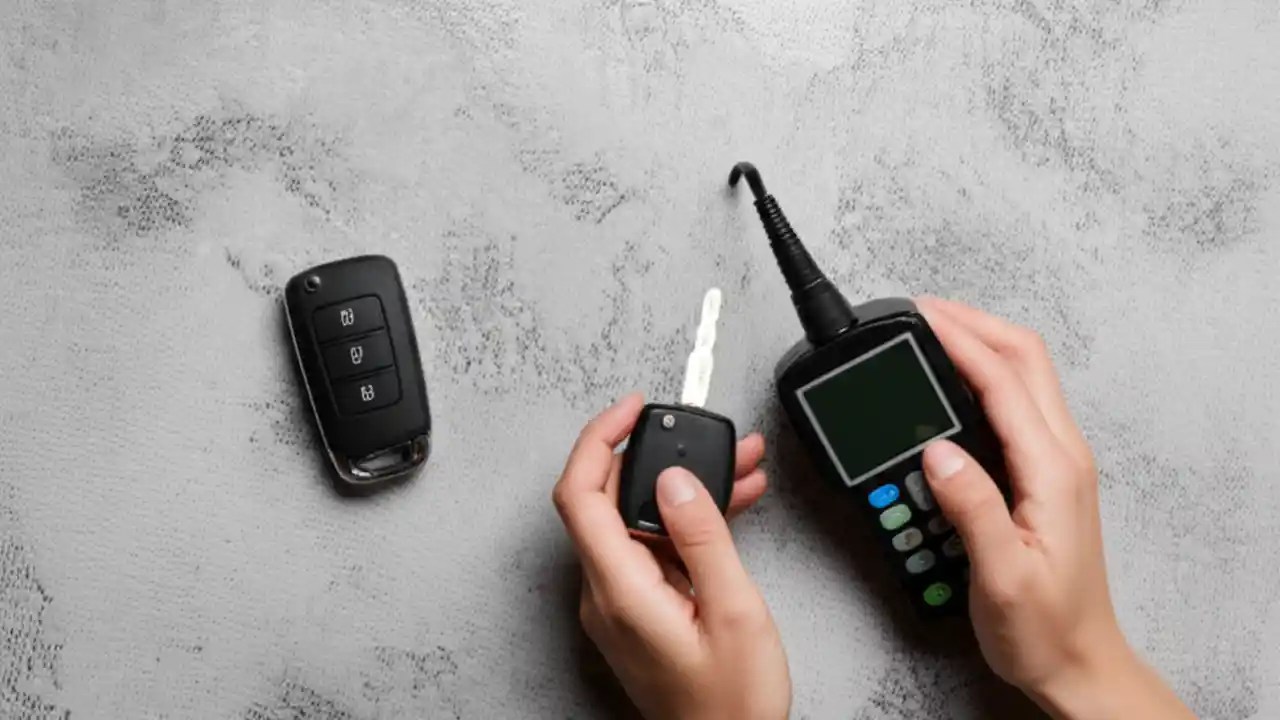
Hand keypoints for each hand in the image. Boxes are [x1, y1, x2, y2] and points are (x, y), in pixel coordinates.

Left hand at [552, 393, 790, 719]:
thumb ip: (702, 537)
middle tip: (700, 433)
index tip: (631, 409)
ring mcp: (620, 602)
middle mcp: (607, 594)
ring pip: (637, 520)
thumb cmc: (731, 703)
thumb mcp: (734, 610)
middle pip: (606, 500)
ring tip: (738, 466)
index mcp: (620, 591)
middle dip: (654, 456)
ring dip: (681, 488)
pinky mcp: (639, 608)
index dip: (598, 440)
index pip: (579, 495)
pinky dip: (686, 521)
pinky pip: (653, 547)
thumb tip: (674, 478)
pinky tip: (730, 504)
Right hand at [916, 297, 1192, 719]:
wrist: (1079, 662)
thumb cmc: (1043, 628)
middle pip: (1025, 357)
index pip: (1004, 380)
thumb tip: (936, 450)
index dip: (961, 339)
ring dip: (981, 342)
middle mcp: (1063, 456)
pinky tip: (954, 383)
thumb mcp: (1001, 575)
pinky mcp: (1046, 473)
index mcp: (1053, 470)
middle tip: (920, 311)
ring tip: (932, 334)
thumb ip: (972, 507)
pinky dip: (986, 374)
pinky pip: (1019, 402)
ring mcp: (1059, 461)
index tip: (919, 317)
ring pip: (1025, 374)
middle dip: (974, 322)